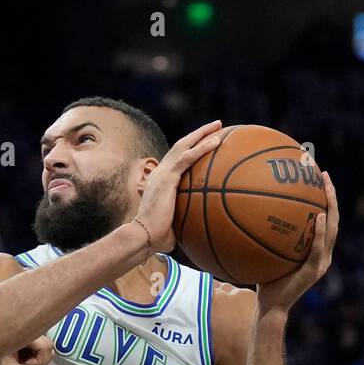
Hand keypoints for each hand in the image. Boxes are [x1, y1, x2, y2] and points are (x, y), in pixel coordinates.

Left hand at [0, 337, 54, 364]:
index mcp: (22, 333)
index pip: (47, 346)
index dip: (40, 361)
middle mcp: (27, 329)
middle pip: (48, 346)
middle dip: (39, 361)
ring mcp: (27, 332)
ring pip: (44, 347)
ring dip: (34, 359)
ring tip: (17, 362)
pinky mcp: (25, 336)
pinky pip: (37, 346)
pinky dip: (31, 356)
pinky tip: (17, 358)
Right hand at [133, 120, 222, 256]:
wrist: (144, 236)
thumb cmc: (157, 237)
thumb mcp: (174, 224)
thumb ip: (186, 221)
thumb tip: (202, 231)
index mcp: (160, 181)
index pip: (177, 159)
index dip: (191, 148)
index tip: (205, 142)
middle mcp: (159, 173)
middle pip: (181, 146)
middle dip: (199, 134)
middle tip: (216, 126)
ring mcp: (162, 173)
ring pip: (184, 145)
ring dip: (202, 133)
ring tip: (219, 126)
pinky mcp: (167, 178)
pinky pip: (187, 158)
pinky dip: (202, 148)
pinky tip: (216, 141)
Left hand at [257, 171, 338, 315]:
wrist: (270, 308)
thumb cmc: (264, 282)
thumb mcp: (264, 254)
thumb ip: (263, 235)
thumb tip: (245, 211)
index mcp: (315, 249)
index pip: (324, 218)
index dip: (324, 197)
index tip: (317, 176)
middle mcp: (323, 253)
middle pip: (333, 218)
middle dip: (330, 194)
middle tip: (323, 173)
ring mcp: (322, 262)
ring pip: (333, 229)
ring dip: (331, 206)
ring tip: (326, 187)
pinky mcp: (316, 270)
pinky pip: (320, 247)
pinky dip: (321, 231)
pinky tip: (319, 215)